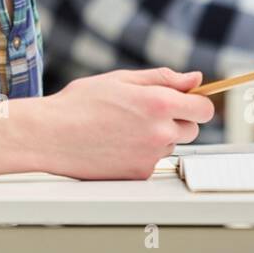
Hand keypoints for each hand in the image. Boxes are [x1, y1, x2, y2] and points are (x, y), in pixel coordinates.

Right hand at [36, 68, 216, 179]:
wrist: (50, 135)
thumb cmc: (79, 104)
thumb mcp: (121, 79)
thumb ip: (163, 78)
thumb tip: (194, 79)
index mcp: (158, 103)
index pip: (203, 109)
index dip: (196, 103)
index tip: (187, 102)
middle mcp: (159, 132)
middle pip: (191, 129)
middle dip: (177, 120)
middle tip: (146, 113)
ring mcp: (150, 156)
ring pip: (170, 146)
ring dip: (158, 137)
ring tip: (123, 128)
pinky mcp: (139, 174)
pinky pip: (152, 162)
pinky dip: (141, 154)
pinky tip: (117, 144)